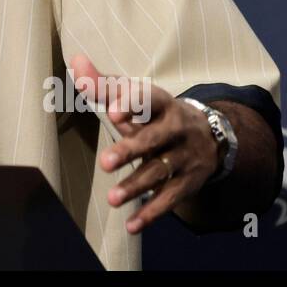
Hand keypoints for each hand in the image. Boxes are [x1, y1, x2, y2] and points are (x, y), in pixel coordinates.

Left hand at [69, 54, 220, 233]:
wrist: (210, 134)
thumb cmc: (157, 112)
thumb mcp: (136, 94)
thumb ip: (104, 83)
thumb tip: (77, 61)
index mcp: (162, 103)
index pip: (148, 99)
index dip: (131, 104)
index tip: (112, 112)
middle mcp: (176, 128)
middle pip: (154, 139)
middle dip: (130, 150)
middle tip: (105, 162)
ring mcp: (184, 156)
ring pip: (160, 171)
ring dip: (136, 186)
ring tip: (112, 198)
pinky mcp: (189, 182)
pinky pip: (170, 199)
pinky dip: (151, 213)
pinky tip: (131, 225)